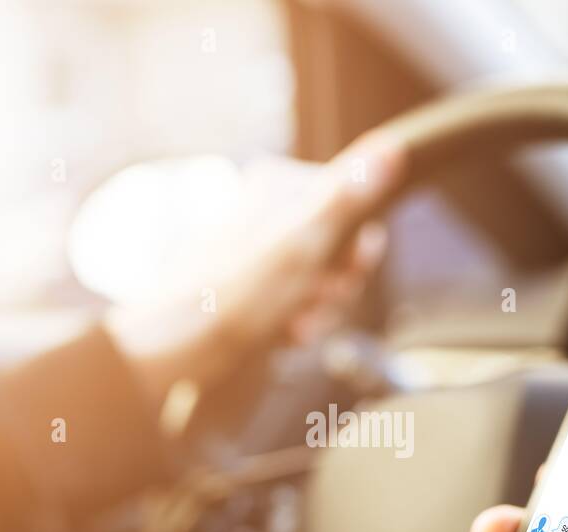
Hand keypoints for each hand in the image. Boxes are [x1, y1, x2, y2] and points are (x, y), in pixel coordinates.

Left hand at [124, 135, 405, 403]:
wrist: (174, 347)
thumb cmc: (237, 297)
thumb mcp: (303, 245)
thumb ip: (348, 197)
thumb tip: (392, 147)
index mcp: (280, 184)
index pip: (356, 210)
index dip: (357, 255)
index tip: (341, 278)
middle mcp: (268, 207)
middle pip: (339, 248)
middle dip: (335, 289)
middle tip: (312, 307)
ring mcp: (258, 245)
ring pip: (319, 278)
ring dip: (317, 311)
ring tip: (292, 327)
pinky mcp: (248, 279)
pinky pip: (293, 297)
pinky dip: (295, 320)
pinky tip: (280, 335)